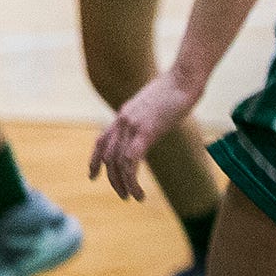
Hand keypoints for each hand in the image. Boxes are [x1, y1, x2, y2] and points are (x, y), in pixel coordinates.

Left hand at [91, 69, 203, 200]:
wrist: (183, 78)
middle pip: (107, 155)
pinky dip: (132, 180)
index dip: (94, 160)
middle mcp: (122, 120)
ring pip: (118, 161)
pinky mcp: (146, 131)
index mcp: (123, 115)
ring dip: (123, 184)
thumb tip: (148, 130)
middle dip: (112, 178)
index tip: (92, 176)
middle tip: (123, 195)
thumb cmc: (175, 91)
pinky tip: (140, 193)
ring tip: (132, 198)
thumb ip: (146, 120)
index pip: (101, 140)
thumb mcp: (154, 107)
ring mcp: (132, 125)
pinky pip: (132, 161)